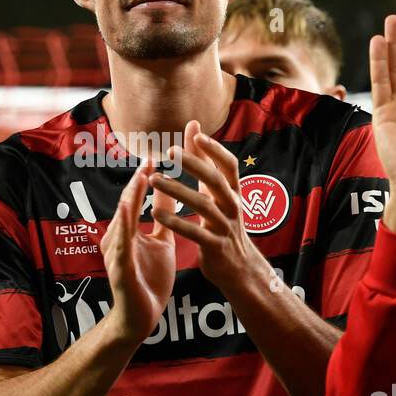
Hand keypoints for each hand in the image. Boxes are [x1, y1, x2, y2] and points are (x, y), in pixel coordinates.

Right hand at [101, 160, 175, 342]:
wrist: (140, 317)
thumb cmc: (149, 280)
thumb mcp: (161, 242)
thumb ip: (163, 217)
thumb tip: (169, 190)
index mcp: (128, 229)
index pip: (137, 195)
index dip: (147, 173)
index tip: (161, 150)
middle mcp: (118, 236)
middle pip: (127, 200)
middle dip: (139, 176)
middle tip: (150, 152)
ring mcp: (116, 251)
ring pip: (123, 218)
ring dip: (132, 195)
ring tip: (142, 174)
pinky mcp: (119, 267)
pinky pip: (122, 243)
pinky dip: (125, 224)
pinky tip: (128, 208)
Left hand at [150, 120, 263, 294]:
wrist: (240, 268)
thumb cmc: (224, 224)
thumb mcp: (217, 193)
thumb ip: (205, 162)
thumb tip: (195, 127)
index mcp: (234, 192)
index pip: (229, 165)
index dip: (215, 149)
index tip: (197, 134)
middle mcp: (232, 207)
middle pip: (216, 181)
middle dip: (194, 165)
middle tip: (170, 152)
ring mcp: (225, 227)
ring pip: (203, 205)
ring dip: (178, 191)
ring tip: (155, 180)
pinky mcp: (216, 247)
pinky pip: (195, 233)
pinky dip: (176, 223)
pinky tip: (156, 214)